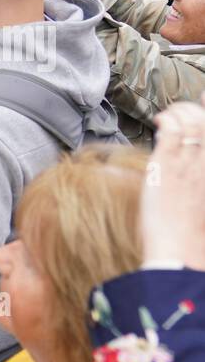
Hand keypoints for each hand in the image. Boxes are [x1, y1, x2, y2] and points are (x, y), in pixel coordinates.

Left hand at [143, 99, 204, 266]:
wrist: (181, 251)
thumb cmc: (192, 235)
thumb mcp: (201, 202)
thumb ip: (199, 180)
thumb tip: (196, 173)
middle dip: (195, 110)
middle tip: (183, 110)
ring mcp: (188, 163)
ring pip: (190, 122)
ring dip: (179, 112)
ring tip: (170, 114)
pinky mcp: (165, 166)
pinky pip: (170, 131)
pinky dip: (167, 120)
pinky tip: (160, 121)